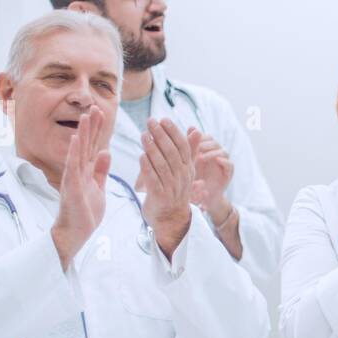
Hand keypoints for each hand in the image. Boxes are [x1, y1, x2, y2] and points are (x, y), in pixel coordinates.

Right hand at [51, 107, 110, 269]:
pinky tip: (75, 139)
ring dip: (82, 134)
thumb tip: (106, 151)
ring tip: (85, 117)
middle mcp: (79, 171)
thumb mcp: (99, 187)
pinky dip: (74, 153)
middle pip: (86, 144)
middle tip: (95, 107)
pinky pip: (72, 167)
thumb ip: (101, 170)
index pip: (93, 146)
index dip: (97, 130)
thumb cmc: (86, 213)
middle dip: (91, 126)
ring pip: (78, 151)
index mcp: (87, 171)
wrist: (77, 233)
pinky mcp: (71, 186)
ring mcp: (74, 177)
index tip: (102, 113)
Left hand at [140, 118, 196, 257]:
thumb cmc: (175, 189)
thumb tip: (195, 130)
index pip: (183, 146)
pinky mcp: (160, 197)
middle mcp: (182, 177)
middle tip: (150, 121)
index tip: (163, 119)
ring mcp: (171, 187)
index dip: (174, 132)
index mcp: (188, 168)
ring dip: (153, 148)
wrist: (171, 218)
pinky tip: (141, 155)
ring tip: (144, 135)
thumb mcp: (185, 169)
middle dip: (161, 135)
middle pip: (172, 153)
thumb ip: (189, 150)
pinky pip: (153, 180)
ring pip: (162, 165)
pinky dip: (147, 167)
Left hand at [186, 133, 234, 217]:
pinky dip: (224, 162)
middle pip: (213, 142)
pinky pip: (230, 165)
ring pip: (223, 151)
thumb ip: (179, 153)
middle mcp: (214, 155)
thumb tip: (167, 138)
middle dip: (204, 143)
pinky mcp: (228, 175)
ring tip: (201, 156)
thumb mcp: (182, 168)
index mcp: (204, 151)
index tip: (187, 141)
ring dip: (212, 152)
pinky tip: (216, 161)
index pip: (204, 137)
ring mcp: (222, 164)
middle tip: (195, 146)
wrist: (201, 201)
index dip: (198, 138)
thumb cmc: (188, 183)